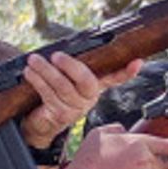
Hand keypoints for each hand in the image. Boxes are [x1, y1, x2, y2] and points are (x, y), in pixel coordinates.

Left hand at [18, 54, 142, 147]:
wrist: (41, 122)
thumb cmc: (55, 91)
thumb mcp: (66, 76)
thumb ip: (72, 64)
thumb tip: (64, 46)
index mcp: (95, 86)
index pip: (115, 77)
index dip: (126, 71)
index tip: (137, 62)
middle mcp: (89, 98)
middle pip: (86, 81)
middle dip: (71, 66)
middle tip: (56, 55)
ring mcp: (75, 109)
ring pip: (63, 88)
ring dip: (46, 72)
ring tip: (33, 60)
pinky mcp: (60, 115)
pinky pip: (49, 96)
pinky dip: (38, 82)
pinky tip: (30, 73)